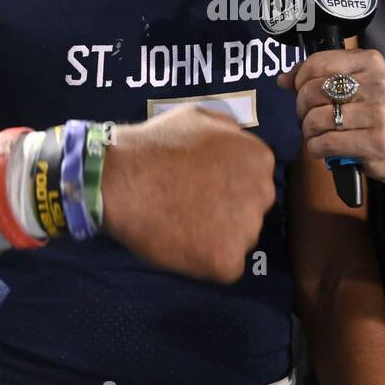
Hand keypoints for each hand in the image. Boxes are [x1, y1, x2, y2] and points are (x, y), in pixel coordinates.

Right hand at [100, 106, 275, 283]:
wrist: (121, 179)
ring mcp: (247, 230)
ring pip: (240, 241)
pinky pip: (224, 267)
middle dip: (227, 213)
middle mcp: (263, 194)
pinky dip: (204, 262)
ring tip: (182, 225)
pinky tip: (181, 244)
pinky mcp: (227, 262)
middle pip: (252, 212)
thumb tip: (236, 144)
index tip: (202, 189)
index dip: (226, 188)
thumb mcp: (200, 117)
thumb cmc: (155, 145)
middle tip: (191, 208)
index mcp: (259, 160)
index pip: (254, 182)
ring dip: (217, 238)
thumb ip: (229, 133)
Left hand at [277, 48, 384, 181]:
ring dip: (308, 131)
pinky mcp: (374, 142)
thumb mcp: (355, 84)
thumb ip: (319, 76)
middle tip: (310, 116)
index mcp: (369, 62)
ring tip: (317, 133)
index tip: (301, 90)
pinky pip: (326, 143)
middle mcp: (376, 84)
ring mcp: (377, 113)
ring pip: (316, 119)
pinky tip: (322, 148)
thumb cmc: (374, 111)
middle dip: (302, 108)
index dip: (300, 79)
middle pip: (313, 91)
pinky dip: (316, 148)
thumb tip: (283, 79)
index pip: (318, 63)